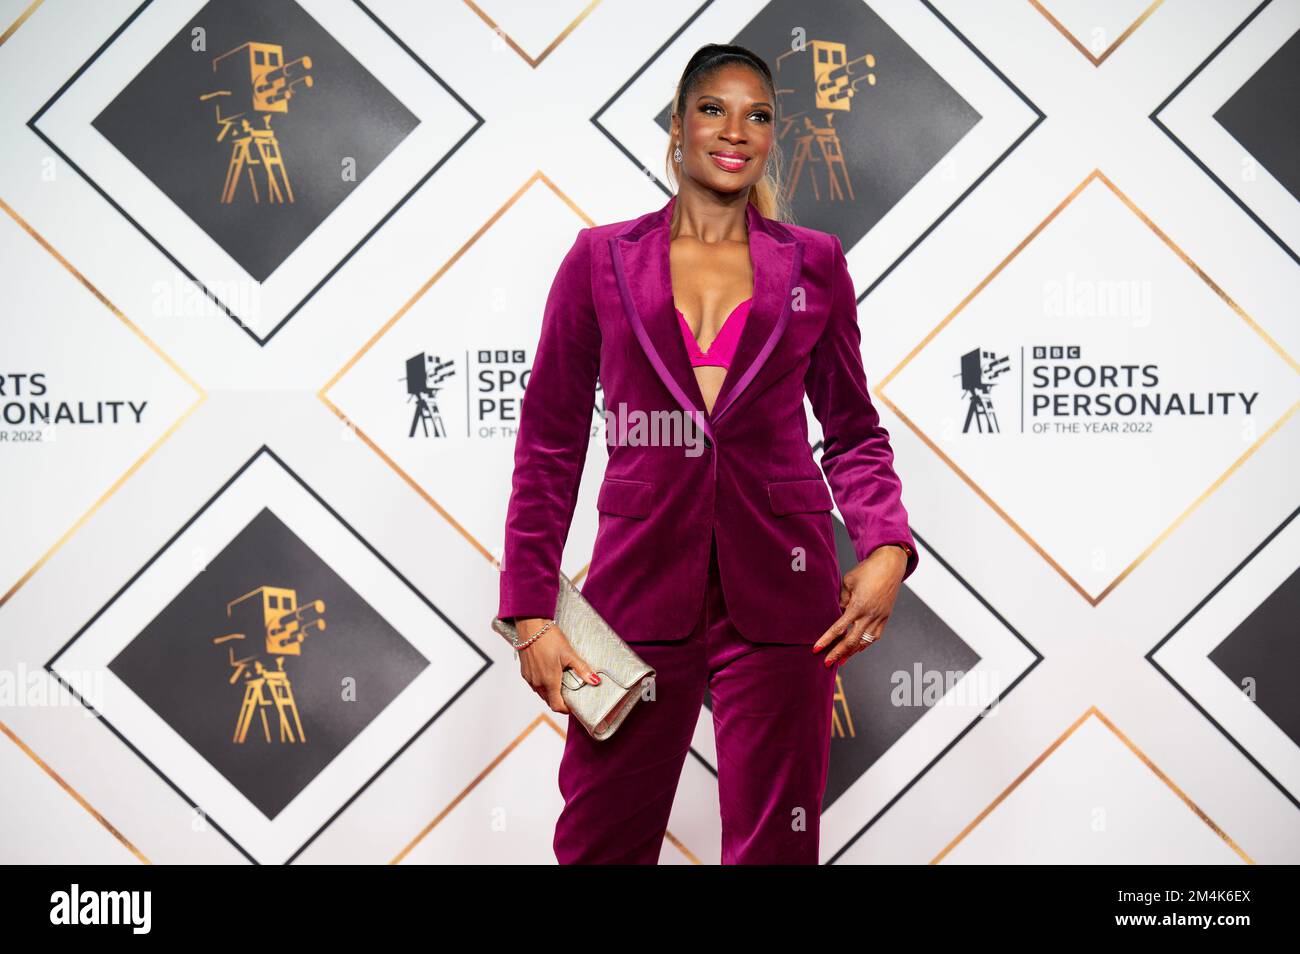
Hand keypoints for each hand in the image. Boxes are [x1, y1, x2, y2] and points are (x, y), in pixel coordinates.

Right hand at [513, 617, 600, 713]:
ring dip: (551, 692)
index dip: (566, 709)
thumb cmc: (548, 638)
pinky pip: (535, 684)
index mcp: (549, 681)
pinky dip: (543, 684)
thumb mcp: (569, 653)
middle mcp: (537, 683)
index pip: (556, 706)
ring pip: (541, 693)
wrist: (530, 625)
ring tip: (562, 682)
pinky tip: (550, 673)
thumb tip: (595, 681)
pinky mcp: (525, 672)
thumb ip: (582, 669)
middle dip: (560, 700)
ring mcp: (529, 678)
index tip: (574, 705)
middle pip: (549, 700)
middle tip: (571, 693)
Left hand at [811, 545, 906, 667]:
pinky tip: (857, 649)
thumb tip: (837, 612)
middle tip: (827, 663)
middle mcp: (869, 615)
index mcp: (858, 606)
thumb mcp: (848, 582)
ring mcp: (879, 618)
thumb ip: (842, 599)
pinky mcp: (885, 618)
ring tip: (841, 661)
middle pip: (851, 641)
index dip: (826, 640)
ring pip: (864, 642)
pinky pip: (874, 637)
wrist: (890, 565)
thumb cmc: (867, 570)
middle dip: (838, 654)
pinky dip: (864, 645)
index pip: (838, 628)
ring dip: (851, 653)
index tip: (816, 649)